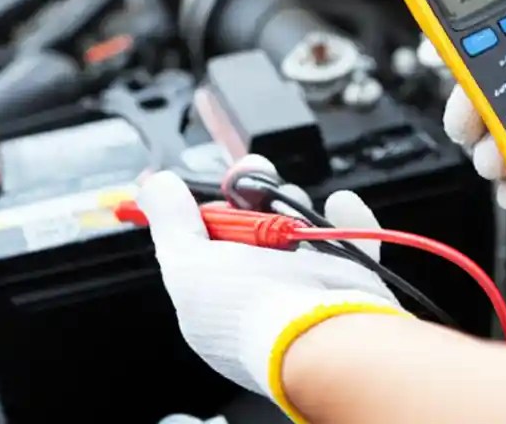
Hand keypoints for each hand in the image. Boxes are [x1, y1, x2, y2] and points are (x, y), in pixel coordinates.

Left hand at [138, 156, 406, 420]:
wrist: (319, 333)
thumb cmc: (248, 307)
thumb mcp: (186, 262)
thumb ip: (169, 221)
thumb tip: (154, 186)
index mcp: (218, 302)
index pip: (207, 245)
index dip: (208, 210)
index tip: (214, 188)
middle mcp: (262, 297)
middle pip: (253, 228)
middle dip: (253, 194)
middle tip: (254, 173)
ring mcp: (308, 291)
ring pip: (298, 229)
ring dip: (294, 203)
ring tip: (292, 201)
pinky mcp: (351, 283)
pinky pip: (350, 240)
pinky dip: (346, 219)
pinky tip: (338, 206)